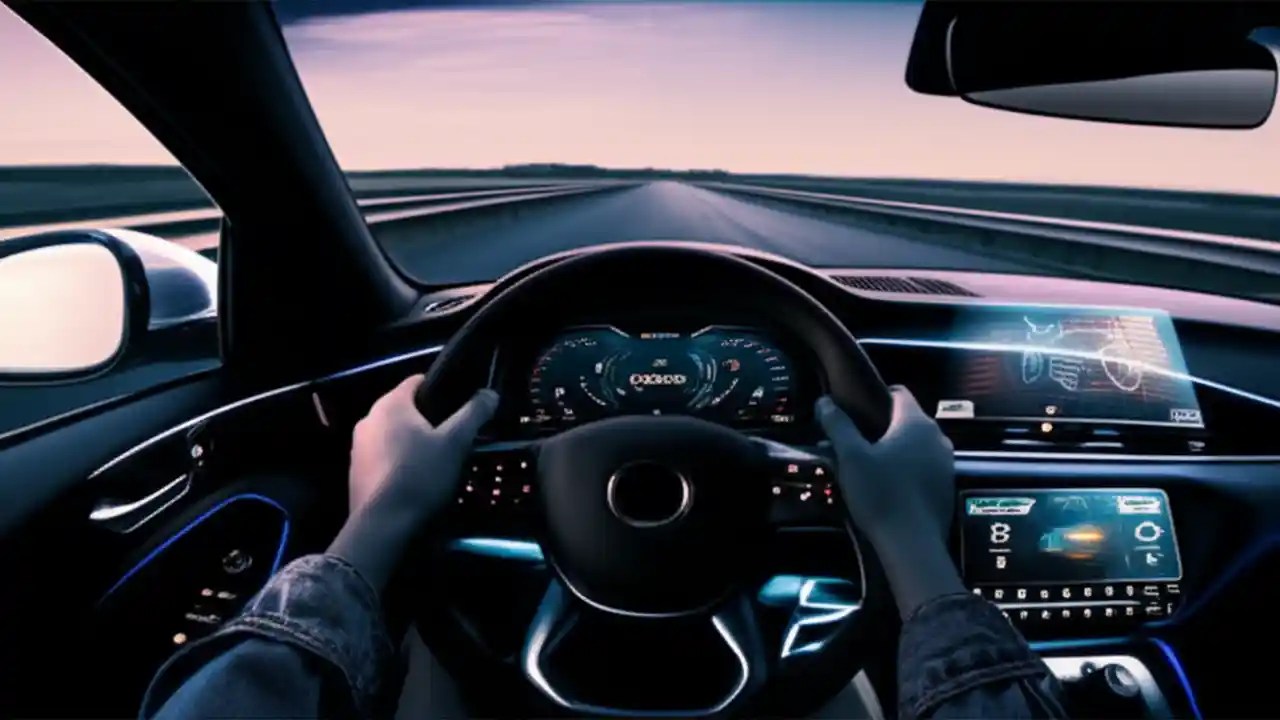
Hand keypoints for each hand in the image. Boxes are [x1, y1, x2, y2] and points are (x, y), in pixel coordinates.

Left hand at [347, 374, 497, 517]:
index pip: (417, 381)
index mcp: (390, 404)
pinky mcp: (356, 471)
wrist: (385, 525)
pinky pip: (383, 455)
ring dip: (412, 441)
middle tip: (453, 437)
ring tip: (436, 460)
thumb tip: (490, 393)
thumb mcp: (456, 442)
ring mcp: (358, 446)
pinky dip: (399, 460)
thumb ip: (474, 413)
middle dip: (428, 419)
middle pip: (405, 409)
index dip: (441, 390)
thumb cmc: (421, 475)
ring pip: (393, 433)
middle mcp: (368, 419)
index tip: (460, 407)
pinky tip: (415, 479)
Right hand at [816, 387, 962, 617]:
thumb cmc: (881, 494)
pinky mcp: (946, 486)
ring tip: (868, 466)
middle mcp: (937, 437)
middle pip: (906, 420)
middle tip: (854, 442)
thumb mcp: (851, 458)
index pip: (899, 392)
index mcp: (916, 422)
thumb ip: (838, 425)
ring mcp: (946, 463)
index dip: (876, 396)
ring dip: (894, 450)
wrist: (912, 544)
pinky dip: (907, 469)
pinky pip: (924, 467)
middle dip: (881, 426)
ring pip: (916, 445)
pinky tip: (888, 487)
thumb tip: (825, 401)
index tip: (854, 411)